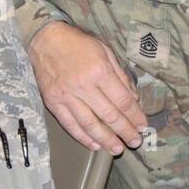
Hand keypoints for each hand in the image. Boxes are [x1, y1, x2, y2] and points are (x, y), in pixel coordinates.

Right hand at [29, 22, 146, 154]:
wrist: (45, 40)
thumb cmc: (78, 44)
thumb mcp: (105, 51)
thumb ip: (120, 75)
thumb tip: (133, 98)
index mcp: (100, 71)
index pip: (122, 100)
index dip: (135, 116)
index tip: (142, 126)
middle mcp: (84, 86)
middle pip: (109, 116)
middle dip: (125, 131)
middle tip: (135, 142)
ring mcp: (67, 96)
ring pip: (90, 125)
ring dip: (106, 140)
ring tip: (117, 149)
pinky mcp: (53, 102)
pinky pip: (70, 125)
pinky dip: (83, 137)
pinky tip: (94, 145)